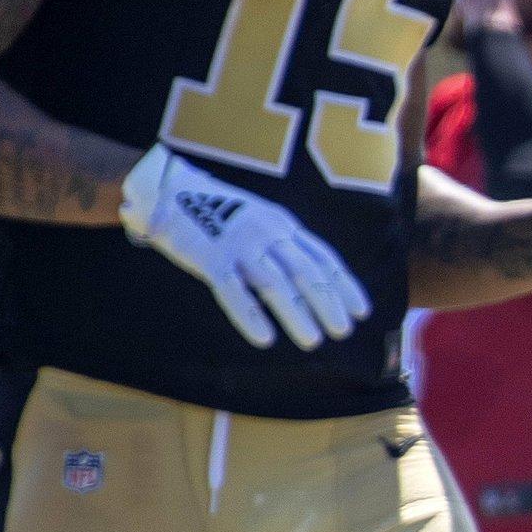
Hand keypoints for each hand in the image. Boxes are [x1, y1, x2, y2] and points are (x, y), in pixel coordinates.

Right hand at [119, 144, 369, 350]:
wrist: (169, 190)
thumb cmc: (220, 214)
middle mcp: (268, 233)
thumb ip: (284, 248)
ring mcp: (240, 245)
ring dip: (297, 313)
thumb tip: (312, 285)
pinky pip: (234, 291)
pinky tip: (265, 338)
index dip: (344, 285)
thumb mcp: (262, 224)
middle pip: (306, 272)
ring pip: (276, 284)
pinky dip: (251, 316)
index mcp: (283, 225)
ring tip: (314, 341)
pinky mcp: (211, 258)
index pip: (323, 258)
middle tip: (344, 331)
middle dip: (328, 303)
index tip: (362, 311)